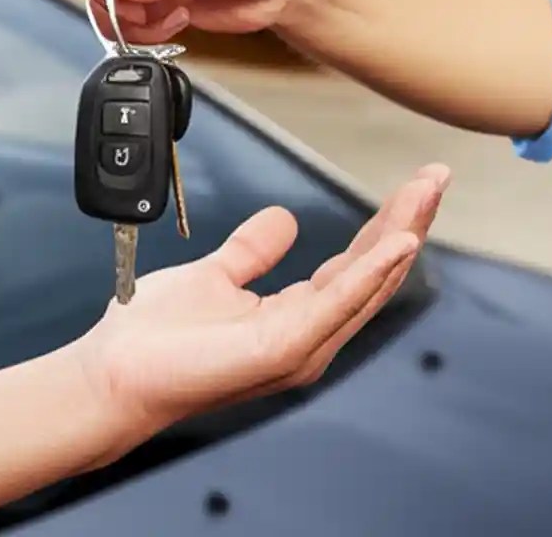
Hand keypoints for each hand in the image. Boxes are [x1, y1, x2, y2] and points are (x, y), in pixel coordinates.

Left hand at [69, 165, 450, 446]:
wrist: (114, 375)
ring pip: (367, 284)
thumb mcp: (215, 275)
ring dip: (402, 234)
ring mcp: (301, 346)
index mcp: (296, 317)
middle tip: (437, 177)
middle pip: (375, 273)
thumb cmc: (156, 339)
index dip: (388, 224)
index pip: (357, 265)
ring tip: (427, 193)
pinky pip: (337, 304)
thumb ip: (254, 250)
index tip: (414, 184)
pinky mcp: (284, 349)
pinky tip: (398, 241)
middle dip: (410, 221)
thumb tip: (286, 219)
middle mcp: (310, 336)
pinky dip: (371, 272)